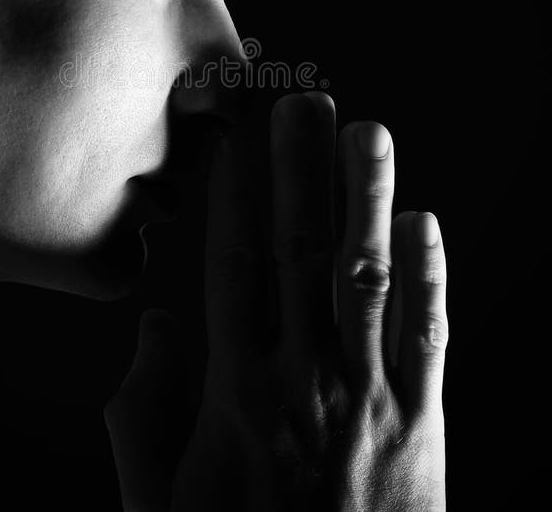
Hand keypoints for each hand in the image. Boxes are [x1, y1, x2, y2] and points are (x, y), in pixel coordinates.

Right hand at [105, 93, 447, 510]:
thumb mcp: (160, 502)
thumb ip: (144, 413)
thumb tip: (154, 326)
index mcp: (239, 393)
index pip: (234, 270)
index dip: (234, 199)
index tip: (233, 141)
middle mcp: (305, 380)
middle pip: (301, 255)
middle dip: (300, 171)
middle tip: (299, 102)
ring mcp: (369, 396)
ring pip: (367, 279)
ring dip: (368, 199)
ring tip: (366, 131)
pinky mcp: (422, 423)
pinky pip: (427, 338)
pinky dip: (428, 278)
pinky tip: (423, 222)